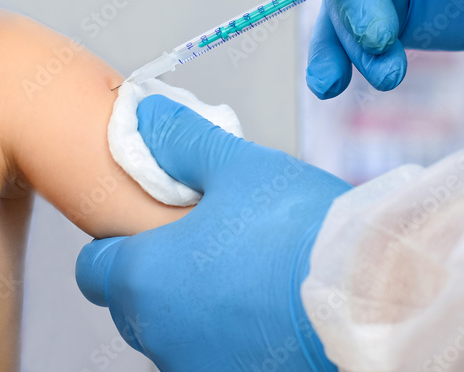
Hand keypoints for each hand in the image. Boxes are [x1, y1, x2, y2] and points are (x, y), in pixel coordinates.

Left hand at [76, 95, 350, 371]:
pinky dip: (232, 337)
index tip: (154, 227)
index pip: (93, 269)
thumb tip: (146, 116)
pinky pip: (217, 355)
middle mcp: (159, 335)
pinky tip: (270, 313)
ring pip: (176, 335)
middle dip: (160, 276)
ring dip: (197, 311)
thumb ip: (182, 141)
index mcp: (144, 278)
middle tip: (210, 245)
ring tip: (248, 277)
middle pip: (134, 305)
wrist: (369, 296)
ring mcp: (198, 367)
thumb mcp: (237, 167)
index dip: (117, 242)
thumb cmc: (298, 229)